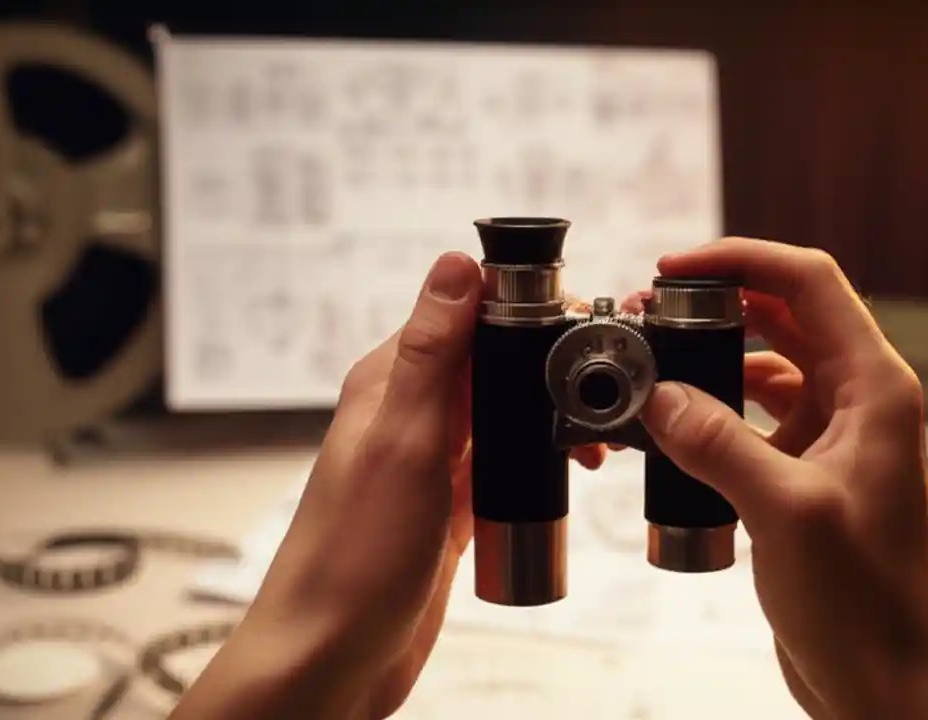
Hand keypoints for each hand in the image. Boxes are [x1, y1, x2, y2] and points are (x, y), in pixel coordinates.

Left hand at [173, 253, 600, 719]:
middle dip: (547, 367)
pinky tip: (566, 477)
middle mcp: (410, 415)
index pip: (464, 313)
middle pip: (492, 362)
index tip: (575, 318)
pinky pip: (503, 469)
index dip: (522, 305)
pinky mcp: (450, 508)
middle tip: (596, 393)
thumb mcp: (403, 439)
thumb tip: (457, 264)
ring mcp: (432, 463)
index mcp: (392, 382)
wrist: (331, 657)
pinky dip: (537, 467)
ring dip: (549, 420)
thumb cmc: (350, 558)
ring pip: (504, 416)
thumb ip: (434, 353)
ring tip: (593, 445)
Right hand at [638, 238, 927, 719]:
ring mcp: (831, 438)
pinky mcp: (805, 475)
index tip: (677, 267)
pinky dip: (711, 413)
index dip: (744, 259)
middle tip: (649, 312)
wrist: (882, 681)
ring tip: (650, 365)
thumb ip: (717, 444)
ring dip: (710, 358)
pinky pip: (752, 420)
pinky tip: (671, 426)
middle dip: (716, 305)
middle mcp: (857, 402)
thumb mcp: (785, 512)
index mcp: (875, 389)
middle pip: (783, 316)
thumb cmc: (864, 603)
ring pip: (763, 367)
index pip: (810, 283)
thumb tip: (658, 394)